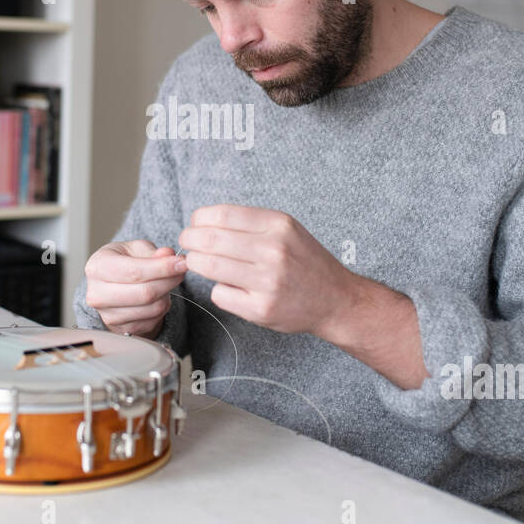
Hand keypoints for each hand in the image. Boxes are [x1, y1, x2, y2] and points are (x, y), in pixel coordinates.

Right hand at [84, 239, 187, 336]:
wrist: (113, 285)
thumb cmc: (124, 262)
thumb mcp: (136, 249)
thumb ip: (153, 252)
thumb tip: (168, 254)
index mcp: (97, 267)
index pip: (133, 271)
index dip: (162, 268)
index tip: (181, 262)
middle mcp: (97, 293)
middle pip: (144, 293)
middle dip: (169, 281)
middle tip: (181, 271)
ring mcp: (107, 314)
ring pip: (152, 308)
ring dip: (167, 294)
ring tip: (167, 281)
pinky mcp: (121, 328)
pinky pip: (153, 320)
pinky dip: (163, 306)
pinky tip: (159, 295)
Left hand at [178, 204, 357, 335]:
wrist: (336, 299)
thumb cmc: (305, 262)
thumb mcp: (287, 230)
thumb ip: (250, 224)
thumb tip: (203, 222)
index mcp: (279, 225)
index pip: (223, 214)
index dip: (199, 219)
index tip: (195, 224)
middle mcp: (274, 251)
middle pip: (210, 239)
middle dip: (190, 240)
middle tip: (187, 243)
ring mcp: (267, 282)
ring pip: (209, 267)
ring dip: (196, 263)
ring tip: (198, 262)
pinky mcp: (261, 309)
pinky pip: (220, 294)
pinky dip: (217, 289)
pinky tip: (229, 288)